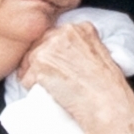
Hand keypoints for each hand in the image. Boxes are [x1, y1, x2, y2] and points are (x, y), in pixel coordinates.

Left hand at [17, 21, 133, 133]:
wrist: (107, 105)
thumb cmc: (108, 88)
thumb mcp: (101, 55)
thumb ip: (82, 47)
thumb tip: (66, 55)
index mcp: (82, 27)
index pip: (55, 35)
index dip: (54, 54)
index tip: (61, 67)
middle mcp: (64, 32)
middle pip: (39, 45)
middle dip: (41, 63)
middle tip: (55, 80)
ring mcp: (50, 48)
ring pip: (29, 61)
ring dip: (35, 76)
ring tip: (53, 88)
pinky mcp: (39, 65)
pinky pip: (25, 78)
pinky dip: (32, 89)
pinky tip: (49, 93)